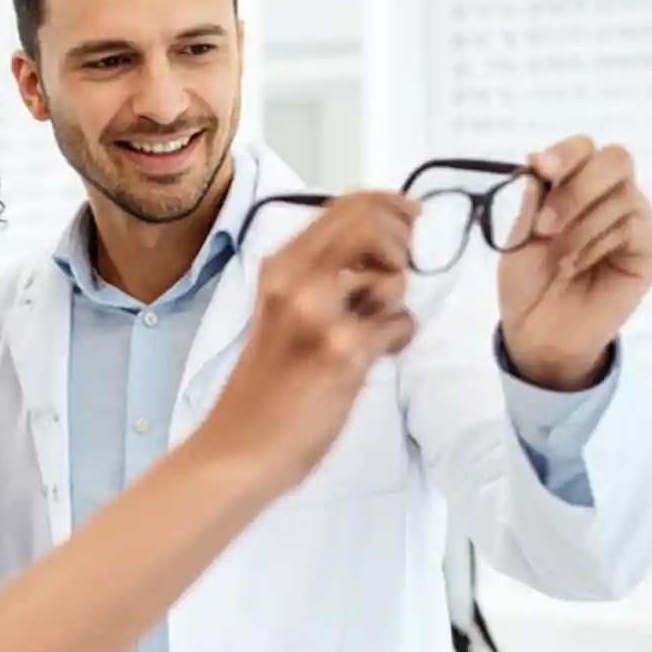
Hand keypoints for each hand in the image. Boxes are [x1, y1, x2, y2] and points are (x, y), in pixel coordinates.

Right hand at [200, 192, 418, 491]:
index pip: (345, 206)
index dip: (390, 204)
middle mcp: (296, 281)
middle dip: (402, 243)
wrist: (240, 447)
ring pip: (392, 279)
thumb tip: (380, 246)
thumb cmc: (264, 384)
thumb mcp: (279, 310)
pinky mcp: (345, 352)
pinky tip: (374, 356)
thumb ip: (319, 275)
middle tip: (399, 272)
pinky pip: (400, 324)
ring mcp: (321, 315)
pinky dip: (397, 338)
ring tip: (369, 331)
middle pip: (373, 224)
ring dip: (395, 303)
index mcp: (279, 267)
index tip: (411, 217)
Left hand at [497, 135, 651, 389]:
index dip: (565, 153)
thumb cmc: (528, 281)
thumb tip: (538, 158)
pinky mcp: (649, 251)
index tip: (540, 168)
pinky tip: (577, 266)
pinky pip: (633, 228)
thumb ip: (533, 199)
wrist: (538, 330)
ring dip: (580, 227)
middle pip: (616, 160)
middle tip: (545, 226)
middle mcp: (610, 197)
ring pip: (623, 197)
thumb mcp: (519, 236)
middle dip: (577, 188)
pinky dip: (599, 244)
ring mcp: (634, 222)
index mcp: (575, 185)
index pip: (583, 148)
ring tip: (558, 259)